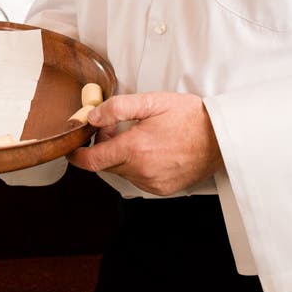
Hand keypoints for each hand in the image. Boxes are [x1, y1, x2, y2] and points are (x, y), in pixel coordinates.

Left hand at [68, 92, 223, 196]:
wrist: (220, 137)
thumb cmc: (188, 116)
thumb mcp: (152, 102)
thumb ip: (117, 108)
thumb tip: (91, 116)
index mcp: (135, 149)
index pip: (92, 161)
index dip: (77, 155)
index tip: (72, 147)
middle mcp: (141, 171)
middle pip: (106, 164)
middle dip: (103, 146)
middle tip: (113, 126)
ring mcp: (152, 183)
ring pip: (121, 171)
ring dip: (120, 155)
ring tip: (136, 134)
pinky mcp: (162, 189)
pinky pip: (138, 178)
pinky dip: (135, 165)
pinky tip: (149, 148)